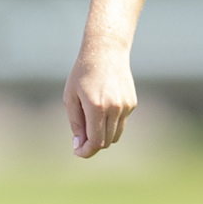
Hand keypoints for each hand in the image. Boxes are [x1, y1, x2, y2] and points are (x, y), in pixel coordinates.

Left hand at [64, 43, 136, 157]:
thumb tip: (79, 145)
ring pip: (115, 135)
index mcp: (96, 107)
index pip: (96, 142)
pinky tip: (102, 107)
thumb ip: (75, 123)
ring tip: (89, 124)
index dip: (86, 151)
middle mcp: (114, 108)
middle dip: (93, 145)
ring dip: (103, 136)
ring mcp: (126, 106)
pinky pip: (121, 122)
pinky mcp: (132, 103)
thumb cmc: (82, 73)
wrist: (106, 51)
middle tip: (80, 141)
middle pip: (106, 141)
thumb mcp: (71, 97)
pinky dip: (110, 123)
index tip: (78, 152)